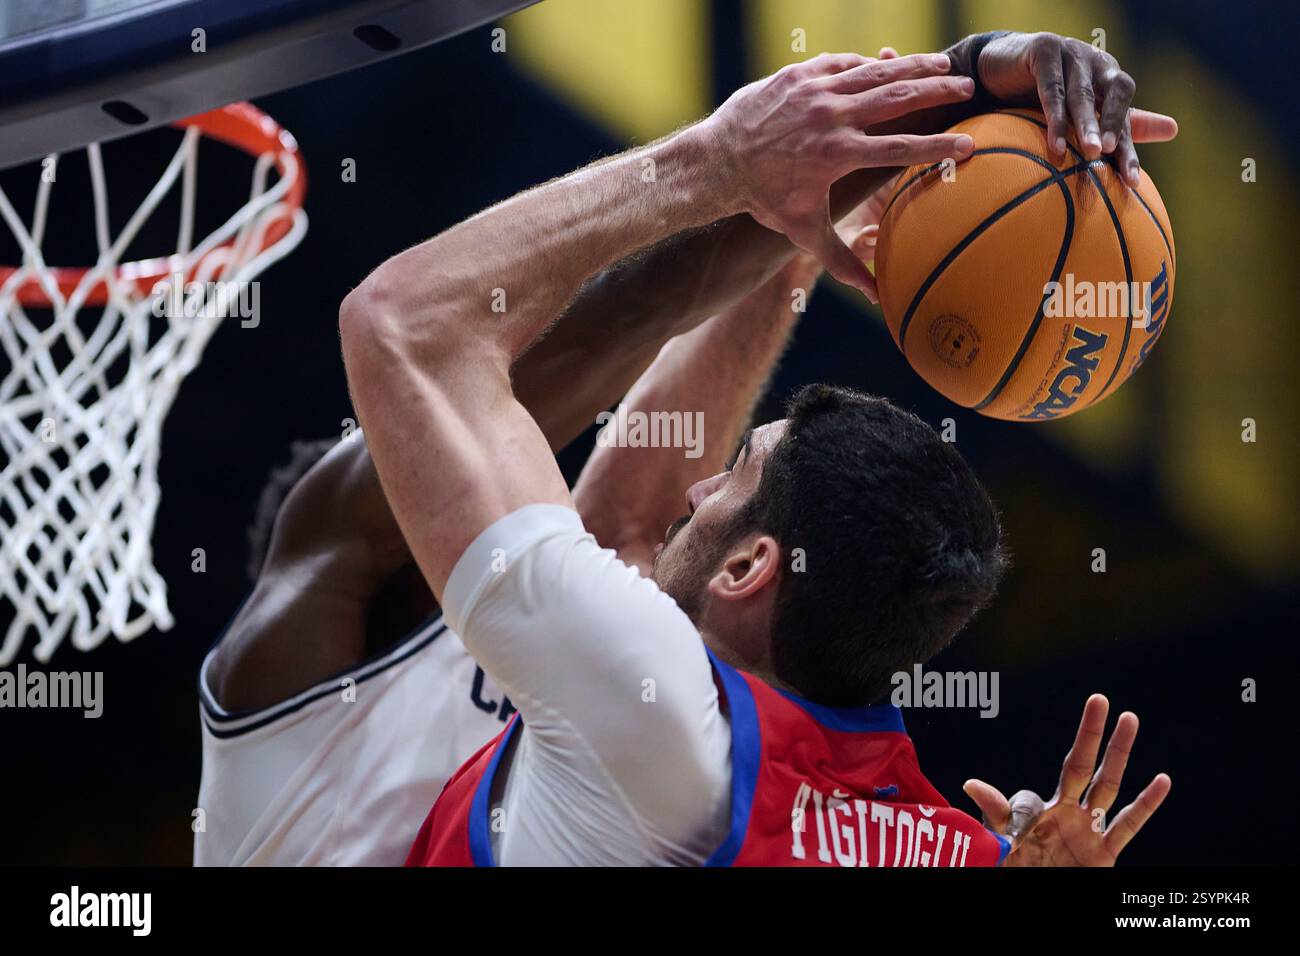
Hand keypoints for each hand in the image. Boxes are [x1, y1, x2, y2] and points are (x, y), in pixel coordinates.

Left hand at [704, 52, 976, 296]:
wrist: (717, 161)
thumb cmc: (763, 199)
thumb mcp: (803, 232)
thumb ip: (842, 261)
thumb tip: (876, 295)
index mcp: (837, 154)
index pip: (900, 148)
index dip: (938, 146)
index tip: (969, 144)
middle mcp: (830, 117)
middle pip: (897, 98)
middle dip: (937, 91)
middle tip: (968, 89)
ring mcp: (814, 90)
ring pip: (875, 72)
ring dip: (913, 66)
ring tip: (944, 64)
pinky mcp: (800, 73)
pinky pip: (844, 63)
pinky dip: (870, 63)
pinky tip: (891, 62)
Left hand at [964, 694, 1171, 865]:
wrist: (1033, 895)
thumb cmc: (1017, 870)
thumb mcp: (1001, 843)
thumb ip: (996, 813)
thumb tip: (969, 784)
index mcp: (1038, 813)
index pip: (1028, 798)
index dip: (1016, 808)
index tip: (1012, 828)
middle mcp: (1067, 815)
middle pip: (1080, 766)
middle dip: (1089, 734)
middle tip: (1100, 699)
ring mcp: (1088, 831)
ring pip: (1108, 785)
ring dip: (1119, 753)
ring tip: (1131, 718)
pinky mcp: (1105, 855)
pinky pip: (1129, 825)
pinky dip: (1146, 804)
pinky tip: (1162, 780)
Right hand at [977, 32, 1178, 184]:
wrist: (999, 66)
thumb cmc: (1039, 92)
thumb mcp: (1080, 110)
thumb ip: (1122, 122)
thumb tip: (1174, 130)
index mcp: (1109, 77)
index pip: (1125, 114)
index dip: (1128, 147)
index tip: (1131, 182)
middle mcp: (1096, 62)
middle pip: (1115, 94)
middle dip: (1115, 126)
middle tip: (1112, 157)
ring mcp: (1072, 52)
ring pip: (1082, 93)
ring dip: (1087, 124)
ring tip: (1091, 152)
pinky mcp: (1045, 49)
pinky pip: (1051, 88)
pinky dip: (1054, 116)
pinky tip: (1055, 143)